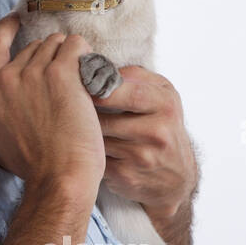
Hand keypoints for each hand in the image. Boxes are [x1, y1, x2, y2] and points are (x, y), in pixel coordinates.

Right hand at [0, 12, 105, 191]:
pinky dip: (88, 56)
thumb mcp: (0, 133)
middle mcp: (7, 76)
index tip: (17, 19)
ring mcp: (33, 72)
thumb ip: (3, 105)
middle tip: (69, 84)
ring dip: (72, 57)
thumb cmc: (34, 165)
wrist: (57, 177)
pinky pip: (78, 46)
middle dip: (53, 58)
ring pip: (58, 43)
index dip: (7, 28)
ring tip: (82, 84)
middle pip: (36, 46)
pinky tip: (92, 77)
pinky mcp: (62, 72)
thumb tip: (16, 96)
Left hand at [92, 66, 197, 222]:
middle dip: (85, 115)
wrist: (177, 176)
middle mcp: (158, 132)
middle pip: (106, 119)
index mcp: (165, 104)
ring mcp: (143, 157)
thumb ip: (133, 76)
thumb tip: (98, 68)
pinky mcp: (127, 176)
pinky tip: (87, 150)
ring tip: (78, 129)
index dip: (98, 89)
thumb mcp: (160, 95)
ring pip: (96, 139)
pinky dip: (88, 152)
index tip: (80, 86)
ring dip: (83, 134)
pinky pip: (95, 158)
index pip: (127, 92)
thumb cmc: (160, 124)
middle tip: (69, 109)